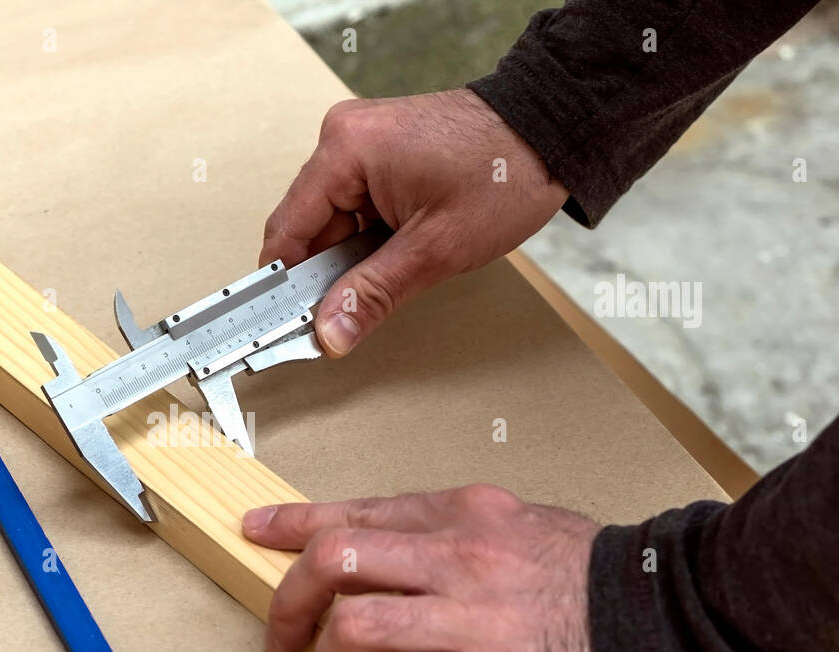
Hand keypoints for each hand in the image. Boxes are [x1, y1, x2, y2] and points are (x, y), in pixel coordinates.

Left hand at [242, 485, 610, 651]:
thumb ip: (455, 529)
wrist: (672, 620)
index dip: (293, 526)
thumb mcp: (521, 523)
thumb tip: (393, 545)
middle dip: (288, 603)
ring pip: (354, 629)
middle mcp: (459, 558)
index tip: (258, 533)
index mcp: (464, 515)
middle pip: (334, 563)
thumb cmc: (598, 578)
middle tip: (283, 638)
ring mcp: (474, 618)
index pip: (356, 513)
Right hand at [261, 89, 567, 356]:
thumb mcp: (435, 249)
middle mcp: (343, 138)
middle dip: (325, 274)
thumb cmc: (503, 173)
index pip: (287, 230)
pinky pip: (355, 206)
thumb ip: (373, 293)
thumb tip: (330, 333)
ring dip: (352, 257)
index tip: (284, 324)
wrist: (554, 131)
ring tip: (395, 270)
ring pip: (333, 221)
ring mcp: (361, 142)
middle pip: (308, 227)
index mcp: (345, 151)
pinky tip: (397, 252)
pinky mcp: (380, 151)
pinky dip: (368, 238)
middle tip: (345, 316)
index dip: (284, 284)